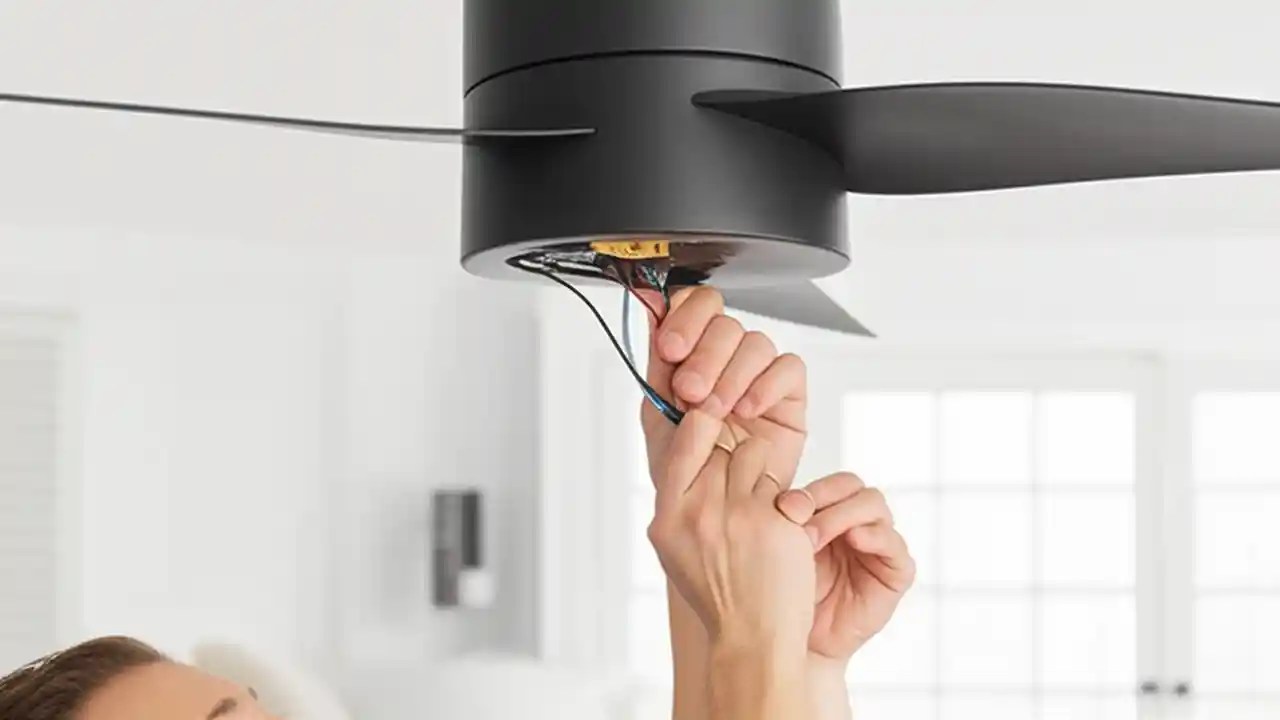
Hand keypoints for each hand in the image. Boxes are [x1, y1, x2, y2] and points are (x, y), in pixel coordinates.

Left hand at [641, 287, 806, 488]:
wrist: (716, 510)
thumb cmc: (688, 467)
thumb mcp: (659, 414)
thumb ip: (656, 359)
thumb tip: (649, 302)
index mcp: (690, 353)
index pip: (693, 304)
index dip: (684, 317)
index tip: (671, 348)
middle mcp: (725, 357)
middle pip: (724, 321)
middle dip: (704, 355)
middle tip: (691, 391)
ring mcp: (758, 372)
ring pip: (755, 342)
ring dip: (731, 376)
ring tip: (717, 412)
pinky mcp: (788, 392)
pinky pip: (788, 368)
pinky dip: (765, 386)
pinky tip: (747, 410)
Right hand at [647, 410, 815, 650]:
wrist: (752, 637)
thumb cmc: (714, 590)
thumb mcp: (673, 547)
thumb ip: (677, 497)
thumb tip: (687, 437)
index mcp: (668, 515)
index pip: (687, 437)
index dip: (703, 426)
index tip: (712, 429)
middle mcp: (699, 510)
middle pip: (723, 443)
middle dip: (733, 457)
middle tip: (737, 487)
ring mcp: (738, 514)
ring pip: (755, 453)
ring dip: (760, 471)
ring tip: (757, 505)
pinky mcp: (775, 521)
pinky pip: (780, 484)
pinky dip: (781, 501)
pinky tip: (777, 528)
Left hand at [779, 473, 915, 663]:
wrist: (794, 641)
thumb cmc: (784, 592)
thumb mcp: (781, 547)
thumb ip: (788, 518)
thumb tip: (790, 498)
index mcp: (832, 513)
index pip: (834, 483)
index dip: (813, 489)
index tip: (783, 505)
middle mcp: (858, 524)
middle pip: (856, 488)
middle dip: (826, 499)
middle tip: (799, 521)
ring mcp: (879, 547)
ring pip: (876, 507)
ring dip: (843, 515)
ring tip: (814, 537)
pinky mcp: (895, 574)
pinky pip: (896, 546)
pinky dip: (876, 537)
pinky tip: (854, 540)